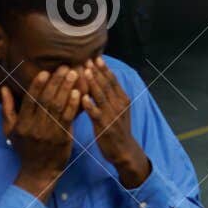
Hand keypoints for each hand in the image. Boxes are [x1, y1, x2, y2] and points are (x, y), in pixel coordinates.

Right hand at [2, 66, 79, 200]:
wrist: (39, 172)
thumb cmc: (25, 149)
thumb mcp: (11, 130)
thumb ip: (8, 109)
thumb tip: (4, 88)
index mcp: (21, 124)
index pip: (30, 100)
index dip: (38, 85)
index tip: (45, 72)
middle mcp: (34, 127)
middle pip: (45, 100)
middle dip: (55, 82)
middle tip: (65, 67)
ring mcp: (49, 133)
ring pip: (58, 107)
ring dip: (66, 89)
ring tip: (73, 75)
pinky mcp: (62, 138)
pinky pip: (68, 118)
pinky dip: (73, 105)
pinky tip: (78, 93)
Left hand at [82, 57, 150, 186]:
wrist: (124, 151)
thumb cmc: (118, 129)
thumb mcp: (119, 109)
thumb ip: (112, 95)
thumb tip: (102, 78)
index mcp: (123, 99)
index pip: (113, 80)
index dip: (104, 69)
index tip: (96, 57)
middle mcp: (119, 105)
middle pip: (107, 85)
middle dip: (97, 71)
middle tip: (88, 59)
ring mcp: (112, 116)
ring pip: (102, 96)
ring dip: (94, 83)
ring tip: (86, 72)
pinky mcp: (104, 126)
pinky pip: (96, 114)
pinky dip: (90, 105)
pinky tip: (83, 97)